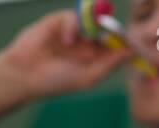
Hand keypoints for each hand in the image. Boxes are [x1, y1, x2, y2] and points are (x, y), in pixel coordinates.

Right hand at [0, 10, 129, 99]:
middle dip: (112, 29)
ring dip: (92, 28)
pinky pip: (72, 16)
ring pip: (91, 21)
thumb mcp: (89, 76)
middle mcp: (86, 43)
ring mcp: (73, 32)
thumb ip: (109, 64)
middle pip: (106, 29)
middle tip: (115, 33)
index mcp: (96, 58)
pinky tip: (67, 40)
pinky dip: (73, 26)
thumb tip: (130, 52)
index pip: (116, 45)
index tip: (131, 43)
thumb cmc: (57, 81)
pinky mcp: (57, 22)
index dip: (124, 42)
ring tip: (86, 41)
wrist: (26, 74)